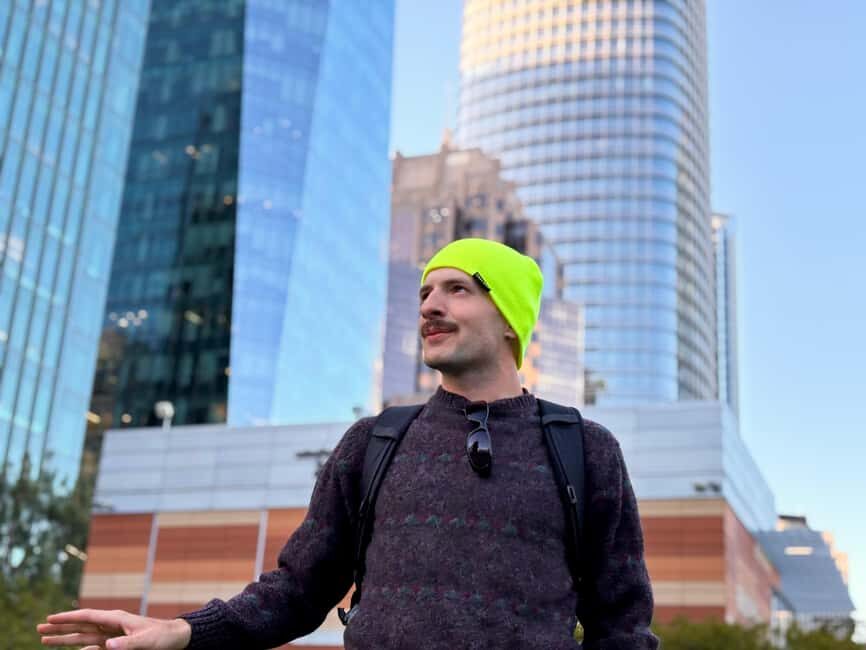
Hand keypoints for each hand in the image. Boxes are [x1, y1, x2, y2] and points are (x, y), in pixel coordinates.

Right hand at [37, 609, 191, 648]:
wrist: (176, 637)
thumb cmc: (162, 637)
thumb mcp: (145, 641)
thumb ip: (126, 645)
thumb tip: (105, 646)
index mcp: (116, 619)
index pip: (87, 617)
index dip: (68, 618)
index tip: (49, 619)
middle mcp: (111, 625)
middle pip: (80, 626)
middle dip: (60, 627)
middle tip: (39, 629)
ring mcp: (112, 635)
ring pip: (83, 636)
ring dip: (65, 638)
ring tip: (46, 639)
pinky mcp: (116, 644)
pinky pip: (94, 646)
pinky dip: (81, 648)